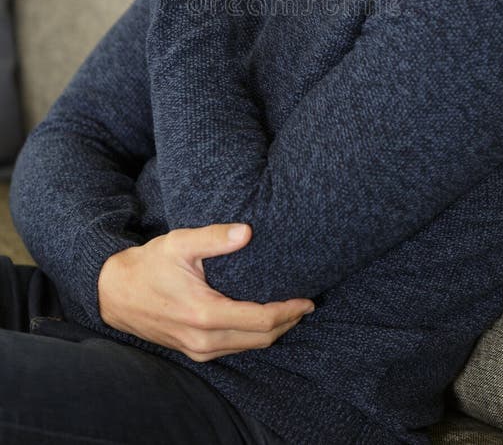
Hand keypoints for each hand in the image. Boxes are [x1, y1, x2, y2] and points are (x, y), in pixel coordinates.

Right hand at [97, 223, 314, 361]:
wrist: (114, 293)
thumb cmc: (149, 264)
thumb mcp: (179, 243)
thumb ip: (215, 237)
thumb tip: (247, 231)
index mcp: (205, 314)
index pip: (262, 320)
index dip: (290, 311)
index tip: (308, 299)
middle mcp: (204, 339)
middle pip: (262, 339)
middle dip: (288, 322)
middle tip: (306, 304)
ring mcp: (199, 349)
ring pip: (249, 347)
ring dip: (274, 331)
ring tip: (291, 310)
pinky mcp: (194, 351)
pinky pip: (234, 348)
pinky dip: (254, 336)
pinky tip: (262, 319)